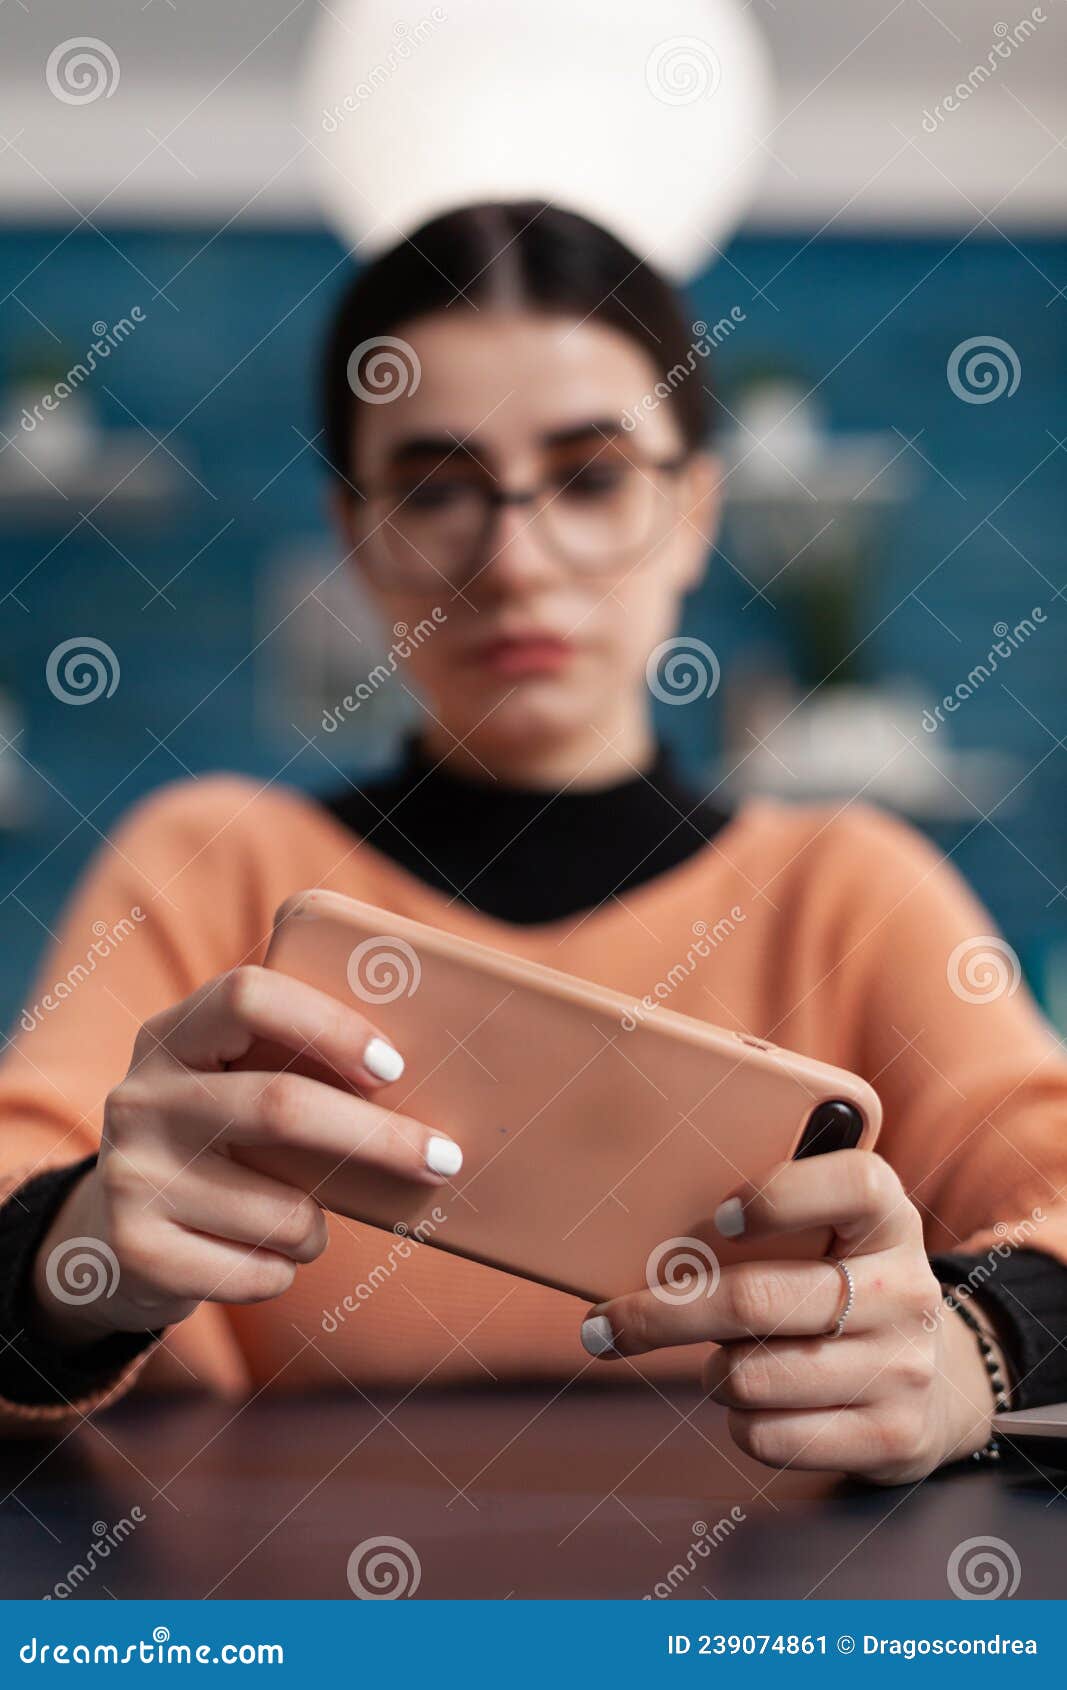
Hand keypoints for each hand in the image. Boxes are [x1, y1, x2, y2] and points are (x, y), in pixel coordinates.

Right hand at [32, 966, 461, 1347]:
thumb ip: (296, 1068)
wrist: (120, 1237)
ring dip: (319, 1227)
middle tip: (445, 1158)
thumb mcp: (234, 1089)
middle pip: (281, 1106)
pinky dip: (285, 1272)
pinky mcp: (137, 1250)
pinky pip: (259, 1272)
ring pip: (283, 1210)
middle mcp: (140, 1098)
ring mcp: (131, 1175)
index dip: (330, 1025)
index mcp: (171, 1036)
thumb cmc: (221, 1149)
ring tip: (301, 1222)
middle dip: (380, 1138)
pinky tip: (259, 1258)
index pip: (248, 996)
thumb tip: (433, 1084)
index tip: (394, 1067)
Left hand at [579, 1151, 1001, 1483]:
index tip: (713, 1219)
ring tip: (728, 1360)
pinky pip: (771, 1437)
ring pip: (751, 1377)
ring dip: (715, 1373)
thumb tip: (638, 1230)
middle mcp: (906, 1289)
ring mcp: (904, 1368)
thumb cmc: (842, 1286)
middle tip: (604, 1325)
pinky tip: (761, 1404)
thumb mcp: (833, 1233)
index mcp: (888, 1216)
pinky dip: (743, 1422)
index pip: (850, 1185)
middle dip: (661, 1316)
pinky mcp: (893, 1437)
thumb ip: (771, 1217)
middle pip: (756, 1301)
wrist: (938, 1381)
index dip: (777, 1198)